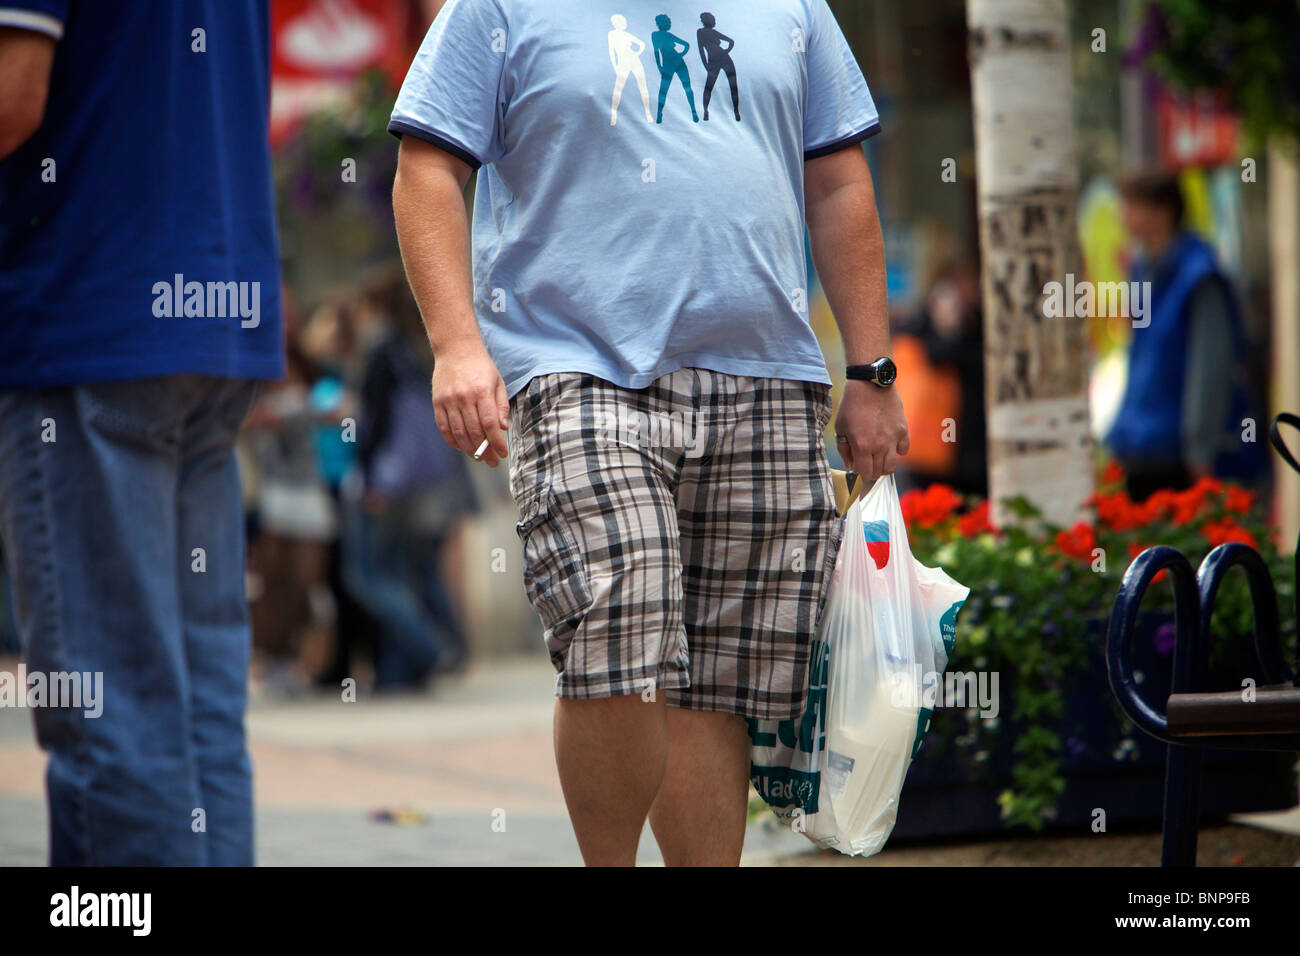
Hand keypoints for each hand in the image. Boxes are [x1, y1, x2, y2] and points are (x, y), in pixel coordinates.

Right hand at [431, 339, 509, 466]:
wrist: (456, 348)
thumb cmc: (481, 367)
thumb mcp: (498, 383)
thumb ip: (501, 406)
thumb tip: (503, 429)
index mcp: (482, 392)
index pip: (490, 424)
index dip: (496, 443)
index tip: (502, 454)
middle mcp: (464, 397)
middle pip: (474, 432)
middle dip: (485, 451)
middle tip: (492, 461)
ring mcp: (448, 400)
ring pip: (459, 432)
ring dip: (469, 449)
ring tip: (478, 457)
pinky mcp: (437, 402)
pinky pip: (444, 427)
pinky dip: (452, 440)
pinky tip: (462, 447)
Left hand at [835, 379, 908, 480]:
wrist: (869, 384)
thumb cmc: (852, 404)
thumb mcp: (840, 427)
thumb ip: (844, 450)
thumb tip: (850, 465)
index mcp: (861, 446)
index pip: (865, 474)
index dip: (861, 474)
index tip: (859, 469)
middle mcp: (879, 446)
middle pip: (879, 472)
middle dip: (872, 471)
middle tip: (867, 463)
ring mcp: (893, 439)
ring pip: (892, 466)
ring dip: (885, 466)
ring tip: (879, 458)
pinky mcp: (903, 430)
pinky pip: (904, 450)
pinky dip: (898, 451)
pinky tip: (890, 444)